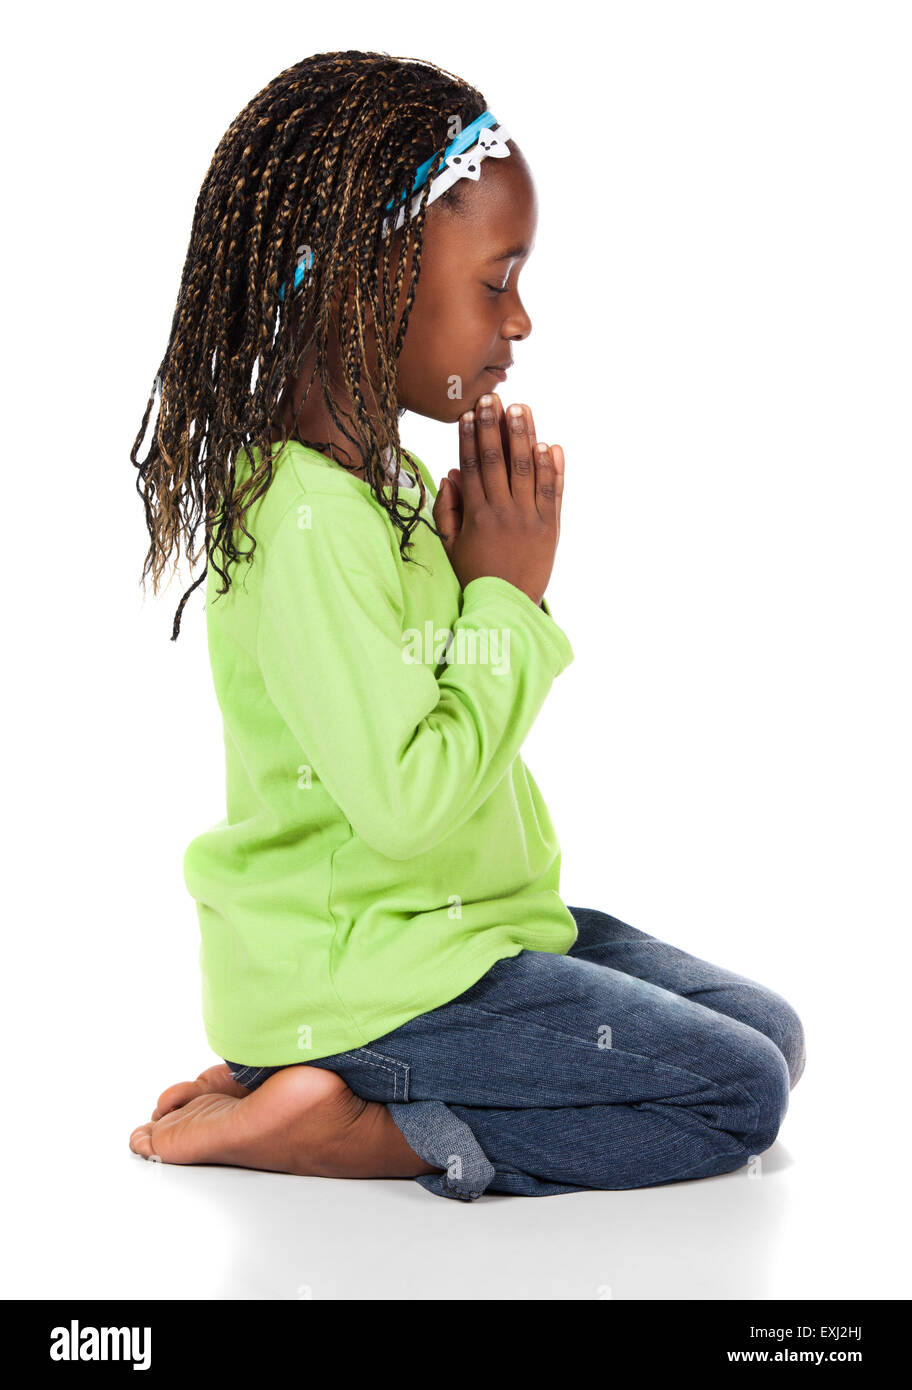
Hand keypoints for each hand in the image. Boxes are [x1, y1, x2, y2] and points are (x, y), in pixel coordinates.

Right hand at [431, 393, 563, 607]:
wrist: (506, 608)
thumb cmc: (474, 576)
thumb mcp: (450, 546)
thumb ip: (448, 510)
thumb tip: (452, 474)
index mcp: (476, 515)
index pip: (472, 466)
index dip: (470, 437)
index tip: (469, 413)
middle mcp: (504, 512)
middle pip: (498, 460)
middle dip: (495, 426)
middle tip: (493, 398)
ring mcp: (530, 518)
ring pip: (528, 469)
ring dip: (524, 436)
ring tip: (521, 409)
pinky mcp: (551, 528)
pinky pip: (553, 491)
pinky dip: (553, 467)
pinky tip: (549, 444)